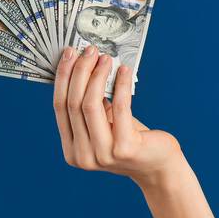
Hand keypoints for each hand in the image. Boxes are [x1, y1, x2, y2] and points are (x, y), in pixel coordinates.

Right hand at [52, 44, 182, 183]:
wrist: (158, 166)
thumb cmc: (131, 140)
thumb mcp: (105, 124)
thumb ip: (91, 105)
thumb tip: (84, 66)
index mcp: (71, 151)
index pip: (59, 108)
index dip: (63, 78)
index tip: (68, 55)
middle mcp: (83, 156)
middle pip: (73, 103)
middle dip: (80, 72)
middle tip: (89, 51)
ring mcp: (103, 154)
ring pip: (91, 104)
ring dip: (98, 76)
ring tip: (106, 58)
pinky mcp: (125, 148)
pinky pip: (120, 107)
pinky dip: (121, 85)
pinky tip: (124, 71)